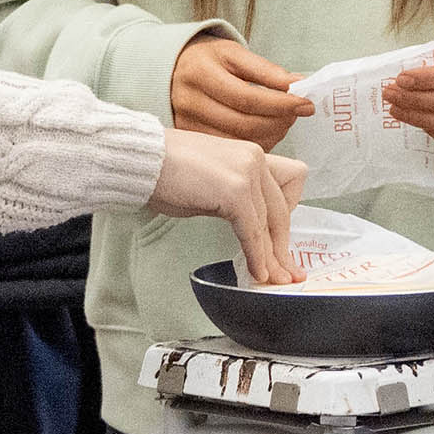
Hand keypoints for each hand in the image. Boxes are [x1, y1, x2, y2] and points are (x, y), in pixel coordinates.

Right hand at [149, 127, 308, 283]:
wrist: (143, 159)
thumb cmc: (166, 170)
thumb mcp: (213, 180)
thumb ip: (235, 196)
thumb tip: (246, 225)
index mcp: (251, 154)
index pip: (290, 183)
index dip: (287, 213)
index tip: (279, 239)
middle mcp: (256, 159)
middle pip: (282, 211)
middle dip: (283, 246)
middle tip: (288, 271)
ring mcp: (247, 173)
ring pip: (270, 225)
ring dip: (271, 257)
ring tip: (274, 279)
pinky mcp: (235, 191)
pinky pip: (252, 232)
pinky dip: (255, 255)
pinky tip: (256, 271)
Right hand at [170, 35, 312, 150]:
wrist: (169, 70)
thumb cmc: (207, 60)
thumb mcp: (233, 54)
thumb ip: (265, 70)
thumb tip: (298, 84)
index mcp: (200, 73)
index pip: (248, 97)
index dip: (281, 103)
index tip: (305, 104)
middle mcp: (189, 101)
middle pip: (243, 123)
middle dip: (278, 121)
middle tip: (297, 113)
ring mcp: (187, 125)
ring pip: (237, 142)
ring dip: (270, 135)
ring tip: (283, 122)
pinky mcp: (190, 139)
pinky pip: (229, 150)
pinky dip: (254, 145)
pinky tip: (266, 132)